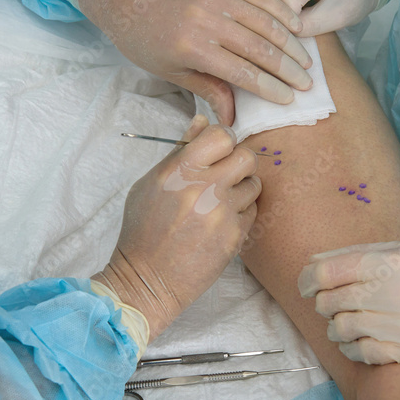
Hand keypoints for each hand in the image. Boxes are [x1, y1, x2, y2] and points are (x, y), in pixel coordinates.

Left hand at [76, 0, 312, 125]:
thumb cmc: (143, 40)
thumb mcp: (171, 72)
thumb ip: (207, 90)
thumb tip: (233, 119)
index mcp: (192, 47)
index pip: (242, 72)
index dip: (269, 88)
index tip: (289, 100)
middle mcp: (206, 19)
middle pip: (259, 48)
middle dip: (287, 69)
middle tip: (307, 85)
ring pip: (264, 21)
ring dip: (290, 43)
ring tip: (306, 61)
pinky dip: (279, 11)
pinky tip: (295, 26)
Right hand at [95, 116, 260, 337]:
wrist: (148, 278)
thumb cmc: (144, 229)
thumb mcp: (152, 182)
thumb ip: (180, 150)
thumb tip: (203, 121)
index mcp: (180, 169)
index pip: (222, 135)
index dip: (223, 140)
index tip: (218, 150)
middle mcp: (204, 187)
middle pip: (247, 156)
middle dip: (239, 162)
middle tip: (225, 174)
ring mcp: (222, 213)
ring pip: (254, 184)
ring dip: (242, 189)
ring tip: (221, 201)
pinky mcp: (235, 236)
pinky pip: (252, 211)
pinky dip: (241, 213)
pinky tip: (221, 222)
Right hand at [238, 0, 381, 36]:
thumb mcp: (338, 16)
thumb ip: (309, 26)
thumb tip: (278, 37)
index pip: (285, 2)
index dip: (281, 29)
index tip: (285, 46)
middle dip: (258, 18)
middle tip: (263, 41)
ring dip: (246, 6)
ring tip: (253, 28)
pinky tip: (249, 9)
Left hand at [297, 241, 399, 367]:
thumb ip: (355, 253)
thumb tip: (312, 261)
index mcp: (385, 264)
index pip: (324, 272)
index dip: (307, 279)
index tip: (307, 285)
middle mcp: (385, 293)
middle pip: (327, 301)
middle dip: (324, 302)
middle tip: (337, 303)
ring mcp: (392, 325)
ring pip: (338, 328)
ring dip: (336, 326)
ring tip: (350, 321)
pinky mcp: (399, 351)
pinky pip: (355, 352)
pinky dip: (350, 347)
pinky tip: (360, 340)